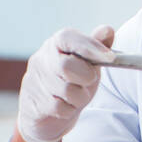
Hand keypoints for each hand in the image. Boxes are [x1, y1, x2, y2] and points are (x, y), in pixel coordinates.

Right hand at [16, 25, 115, 141]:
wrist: (49, 111)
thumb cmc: (74, 80)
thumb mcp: (89, 62)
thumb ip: (98, 46)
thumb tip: (107, 30)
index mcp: (56, 44)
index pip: (67, 37)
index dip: (90, 46)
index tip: (110, 57)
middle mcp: (41, 59)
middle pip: (67, 66)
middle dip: (86, 77)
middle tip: (89, 81)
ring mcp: (33, 81)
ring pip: (66, 91)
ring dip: (80, 97)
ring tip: (77, 95)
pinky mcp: (31, 103)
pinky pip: (60, 108)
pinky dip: (70, 110)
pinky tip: (66, 106)